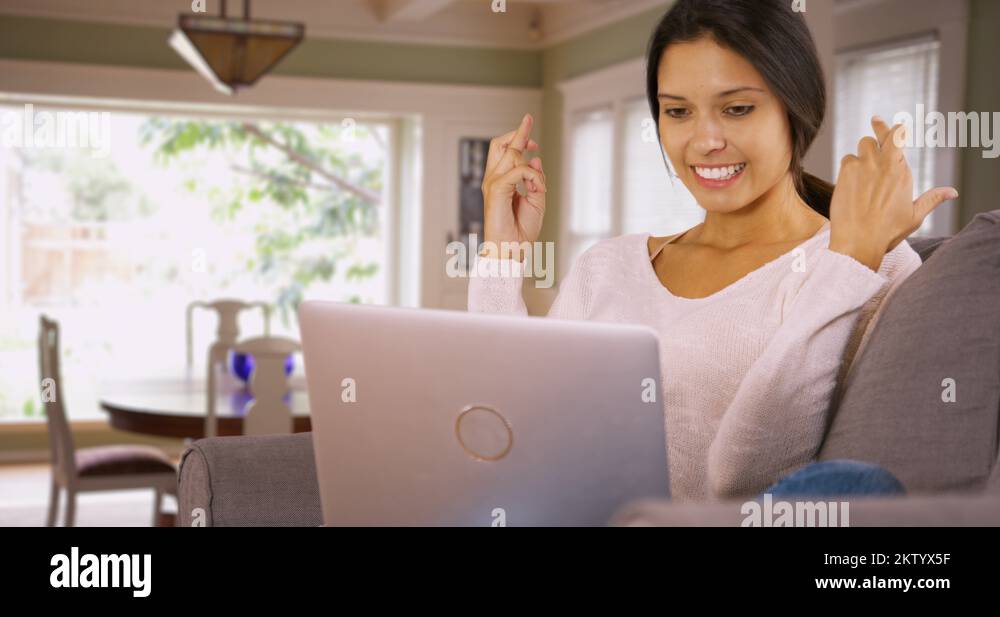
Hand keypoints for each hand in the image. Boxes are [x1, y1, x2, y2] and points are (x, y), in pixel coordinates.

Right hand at [481, 113, 546, 259]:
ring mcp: (493, 183)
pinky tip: (537, 190)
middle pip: (500, 143)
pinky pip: (519, 170)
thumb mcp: (536, 200)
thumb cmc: (521, 230)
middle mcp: (494, 179)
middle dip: (518, 132)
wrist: (511, 249)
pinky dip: (533, 176)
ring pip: (510, 152)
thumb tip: (535, 159)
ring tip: (536, 184)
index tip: (533, 140)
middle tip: (531, 127)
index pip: (505, 151)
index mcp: (500, 181)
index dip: (518, 139)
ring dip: (530, 161)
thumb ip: (535, 179)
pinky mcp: (496, 189)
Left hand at [829, 117, 957, 270]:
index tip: (894, 126)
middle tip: (876, 119)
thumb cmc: (887, 232)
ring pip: (863, 145)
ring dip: (864, 151)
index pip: (900, 139)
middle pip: (881, 135)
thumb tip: (952, 192)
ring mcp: (864, 166)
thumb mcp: (914, 216)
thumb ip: (932, 199)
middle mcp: (884, 164)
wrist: (859, 241)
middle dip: (880, 127)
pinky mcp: (846, 172)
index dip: (896, 130)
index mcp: (903, 172)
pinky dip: (850, 166)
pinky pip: (847, 159)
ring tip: (864, 165)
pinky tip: (851, 181)